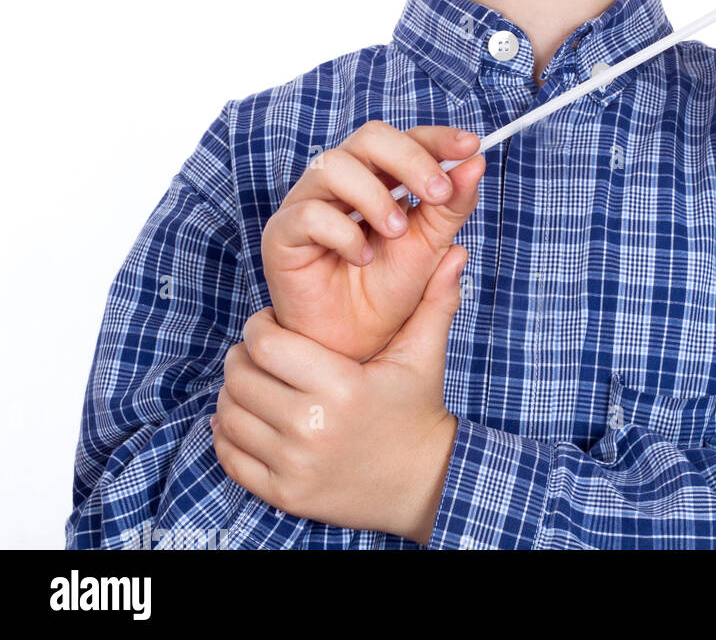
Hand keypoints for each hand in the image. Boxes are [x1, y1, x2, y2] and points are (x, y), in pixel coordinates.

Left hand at [212, 246, 467, 542]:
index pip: (267, 345)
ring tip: (256, 381)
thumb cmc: (417, 410)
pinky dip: (228, 435)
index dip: (260, 327)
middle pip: (242, 378)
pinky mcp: (283, 494)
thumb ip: (435, 302)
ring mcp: (294, 465)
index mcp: (342, 386)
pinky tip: (247, 418)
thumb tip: (457, 252)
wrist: (421, 482)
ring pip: (230, 416)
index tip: (274, 324)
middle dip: (243, 357)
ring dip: (234, 393)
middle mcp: (312, 426)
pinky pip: (230, 459)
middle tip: (260, 351)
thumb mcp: (425, 356)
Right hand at [261, 121, 484, 360]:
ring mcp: (307, 202)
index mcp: (378, 175)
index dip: (438, 138)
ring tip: (396, 233)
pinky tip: (362, 258)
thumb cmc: (389, 290)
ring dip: (374, 197)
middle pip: (370, 137)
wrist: (356, 344)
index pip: (406, 138)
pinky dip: (343, 233)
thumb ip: (452, 204)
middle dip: (410, 160)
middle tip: (438, 194)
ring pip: (334, 165)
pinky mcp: (282, 233)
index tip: (470, 147)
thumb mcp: (432, 244)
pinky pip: (308, 213)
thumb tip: (476, 163)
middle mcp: (341, 179)